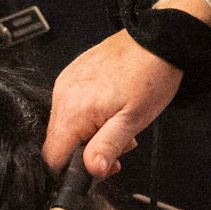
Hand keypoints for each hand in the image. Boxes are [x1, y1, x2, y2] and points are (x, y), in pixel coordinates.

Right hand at [42, 30, 182, 179]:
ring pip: (66, 125)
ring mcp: (66, 82)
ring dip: (90, 133)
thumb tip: (91, 169)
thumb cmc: (150, 76)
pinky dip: (88, 115)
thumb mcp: (133, 119)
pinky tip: (110, 108)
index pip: (53, 156)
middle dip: (86, 150)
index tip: (97, 166)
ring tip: (118, 123)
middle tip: (117, 144)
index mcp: (74, 110)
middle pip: (59, 142)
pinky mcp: (72, 74)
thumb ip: (107, 146)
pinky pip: (70, 105)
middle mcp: (62, 95)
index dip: (73, 169)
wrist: (157, 40)